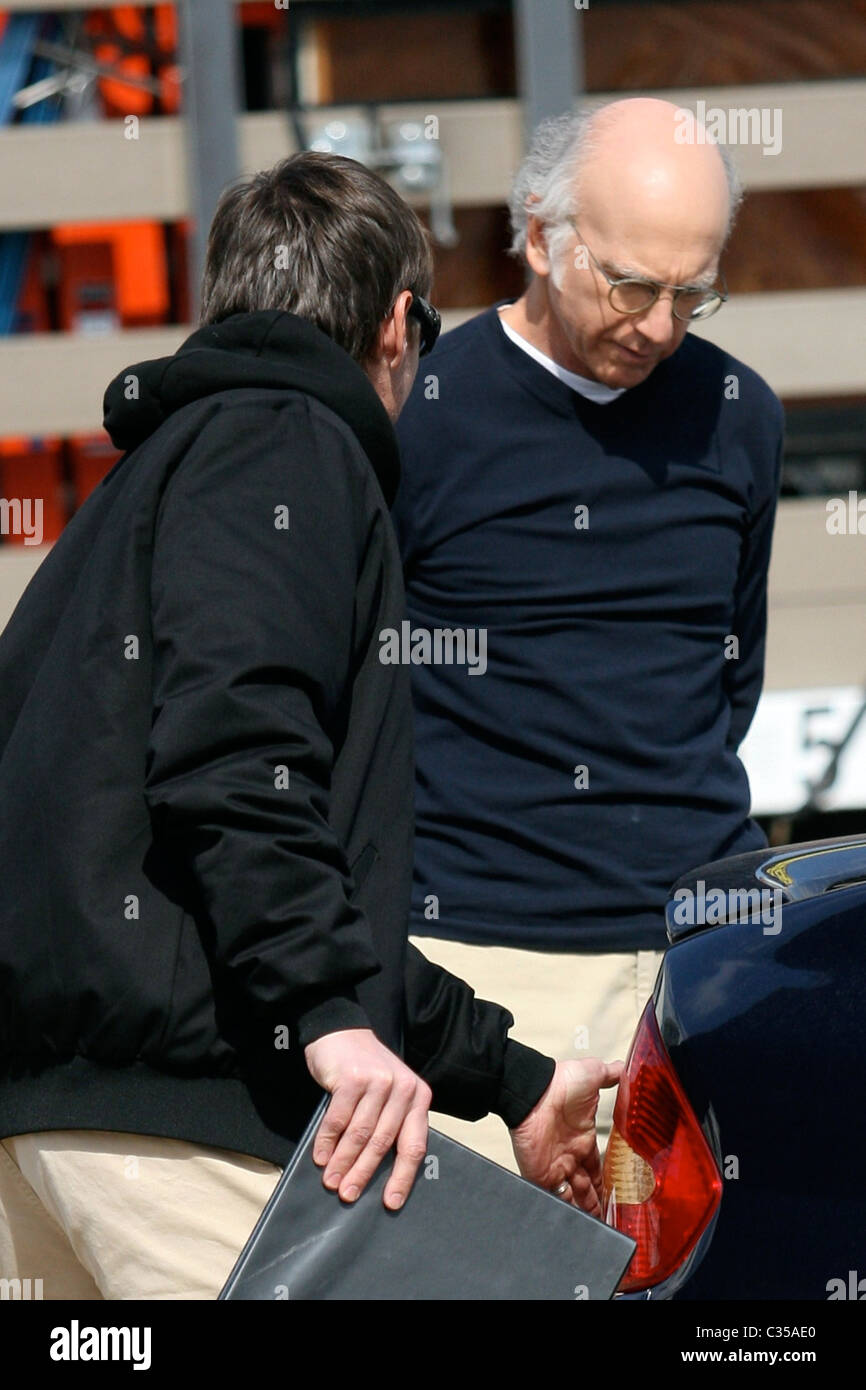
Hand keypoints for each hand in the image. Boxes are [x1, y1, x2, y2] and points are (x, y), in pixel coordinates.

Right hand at [304, 1028, 431, 1210]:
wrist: (341, 1031)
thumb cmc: (365, 1072)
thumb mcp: (389, 1095)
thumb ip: (390, 1125)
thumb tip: (378, 1175)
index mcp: (418, 1097)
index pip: (414, 1145)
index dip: (402, 1177)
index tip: (390, 1203)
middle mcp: (403, 1089)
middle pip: (383, 1143)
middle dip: (363, 1173)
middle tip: (349, 1195)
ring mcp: (378, 1082)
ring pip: (360, 1134)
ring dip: (343, 1162)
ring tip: (331, 1181)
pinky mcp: (353, 1078)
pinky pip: (338, 1119)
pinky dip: (327, 1142)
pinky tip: (320, 1157)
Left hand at [509, 1058, 622, 1216]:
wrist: (533, 1089)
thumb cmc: (560, 1082)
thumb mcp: (592, 1074)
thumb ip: (610, 1074)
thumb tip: (625, 1068)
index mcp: (584, 1138)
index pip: (597, 1168)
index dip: (606, 1183)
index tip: (616, 1197)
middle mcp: (570, 1155)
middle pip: (586, 1187)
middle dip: (597, 1203)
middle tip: (609, 1221)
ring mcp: (555, 1166)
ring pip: (574, 1196)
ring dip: (585, 1210)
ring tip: (599, 1226)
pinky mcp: (541, 1173)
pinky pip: (554, 1197)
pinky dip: (565, 1208)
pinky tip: (578, 1220)